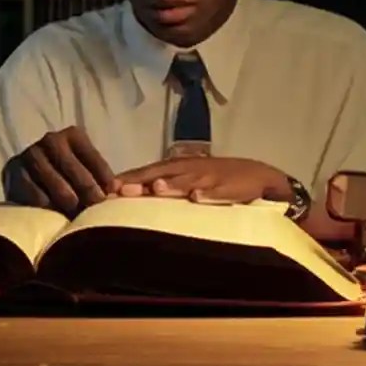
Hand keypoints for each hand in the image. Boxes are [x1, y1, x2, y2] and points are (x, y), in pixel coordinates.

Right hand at [4, 126, 115, 216]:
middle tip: (96, 209)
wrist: (28, 179)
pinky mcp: (14, 172)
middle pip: (75, 170)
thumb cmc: (67, 177)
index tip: (111, 195)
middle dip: (89, 192)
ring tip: (78, 217)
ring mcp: (31, 154)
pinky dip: (48, 207)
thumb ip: (99, 177)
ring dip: (70, 202)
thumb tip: (115, 192)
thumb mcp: (85, 169)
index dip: (104, 178)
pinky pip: (35, 195)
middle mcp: (51, 140)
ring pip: (56, 184)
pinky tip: (56, 216)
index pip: (93, 158)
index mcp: (73, 135)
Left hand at [113, 156, 291, 204]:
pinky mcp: (232, 187)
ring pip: (189, 180)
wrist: (259, 176)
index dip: (129, 179)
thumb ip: (162, 187)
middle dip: (143, 181)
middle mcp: (191, 169)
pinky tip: (199, 198)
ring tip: (157, 188)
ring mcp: (212, 177)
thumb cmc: (216, 179)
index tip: (106, 190)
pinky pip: (220, 192)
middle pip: (163, 173)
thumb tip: (127, 196)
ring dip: (173, 184)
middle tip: (121, 189)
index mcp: (178, 168)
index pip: (148, 171)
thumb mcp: (188, 179)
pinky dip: (209, 194)